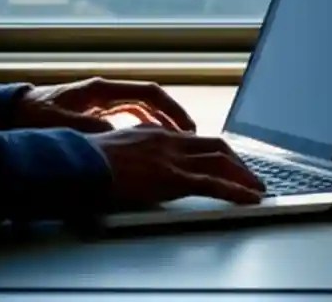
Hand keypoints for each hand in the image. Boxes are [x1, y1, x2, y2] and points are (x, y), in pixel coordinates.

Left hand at [13, 77, 195, 133]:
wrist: (12, 111)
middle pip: (151, 100)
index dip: (171, 109)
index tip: (188, 127)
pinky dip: (145, 128)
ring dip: (162, 123)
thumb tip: (118, 135)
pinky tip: (151, 144)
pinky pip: (130, 117)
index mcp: (102, 90)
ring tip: (179, 143)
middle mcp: (106, 92)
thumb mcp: (61, 123)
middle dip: (173, 117)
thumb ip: (90, 128)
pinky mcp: (96, 111)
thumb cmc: (33, 116)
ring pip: (142, 109)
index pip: (148, 93)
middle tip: (192, 137)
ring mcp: (102, 101)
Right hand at [93, 125, 265, 205]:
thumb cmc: (83, 162)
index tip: (227, 161)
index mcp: (154, 133)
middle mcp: (168, 140)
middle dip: (237, 160)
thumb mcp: (112, 151)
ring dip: (243, 175)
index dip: (215, 150)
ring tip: (258, 188)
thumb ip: (132, 154)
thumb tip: (138, 165)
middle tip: (251, 175)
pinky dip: (236, 191)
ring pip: (220, 161)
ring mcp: (171, 157)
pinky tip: (250, 199)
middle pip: (215, 145)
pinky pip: (213, 184)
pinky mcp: (171, 177)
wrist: (73, 163)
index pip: (195, 138)